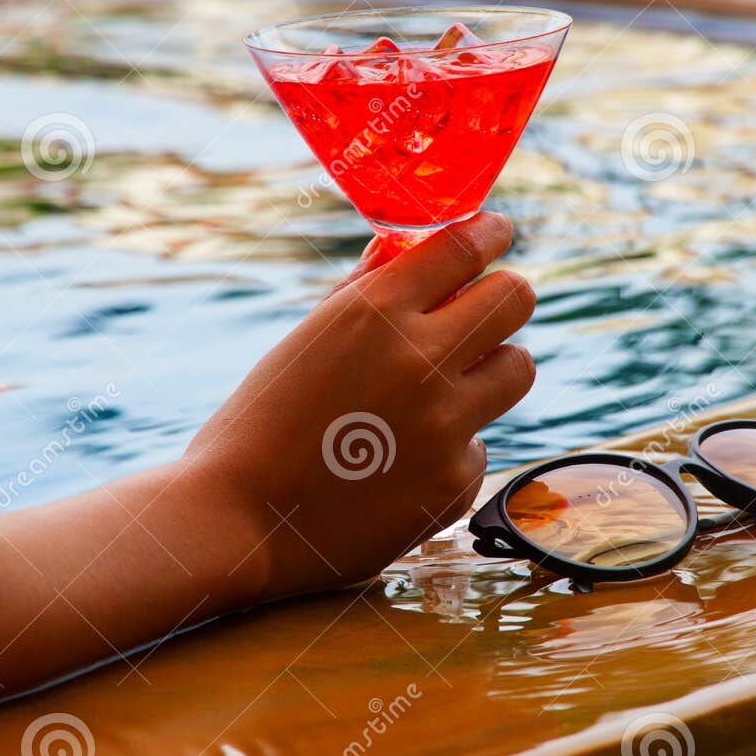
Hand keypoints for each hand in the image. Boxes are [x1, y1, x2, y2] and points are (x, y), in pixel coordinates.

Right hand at [183, 213, 535, 603]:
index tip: (495, 233)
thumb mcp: (306, 340)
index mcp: (375, 313)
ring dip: (490, 368)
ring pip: (517, 368)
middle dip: (504, 296)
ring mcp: (444, 426)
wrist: (237, 522)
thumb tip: (405, 250)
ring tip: (447, 387)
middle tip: (487, 307)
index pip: (467, 246)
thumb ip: (365, 290)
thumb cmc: (259, 423)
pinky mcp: (454, 482)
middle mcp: (421, 362)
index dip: (489, 233)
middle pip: (515, 300)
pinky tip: (401, 463)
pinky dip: (450, 447)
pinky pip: (478, 444)